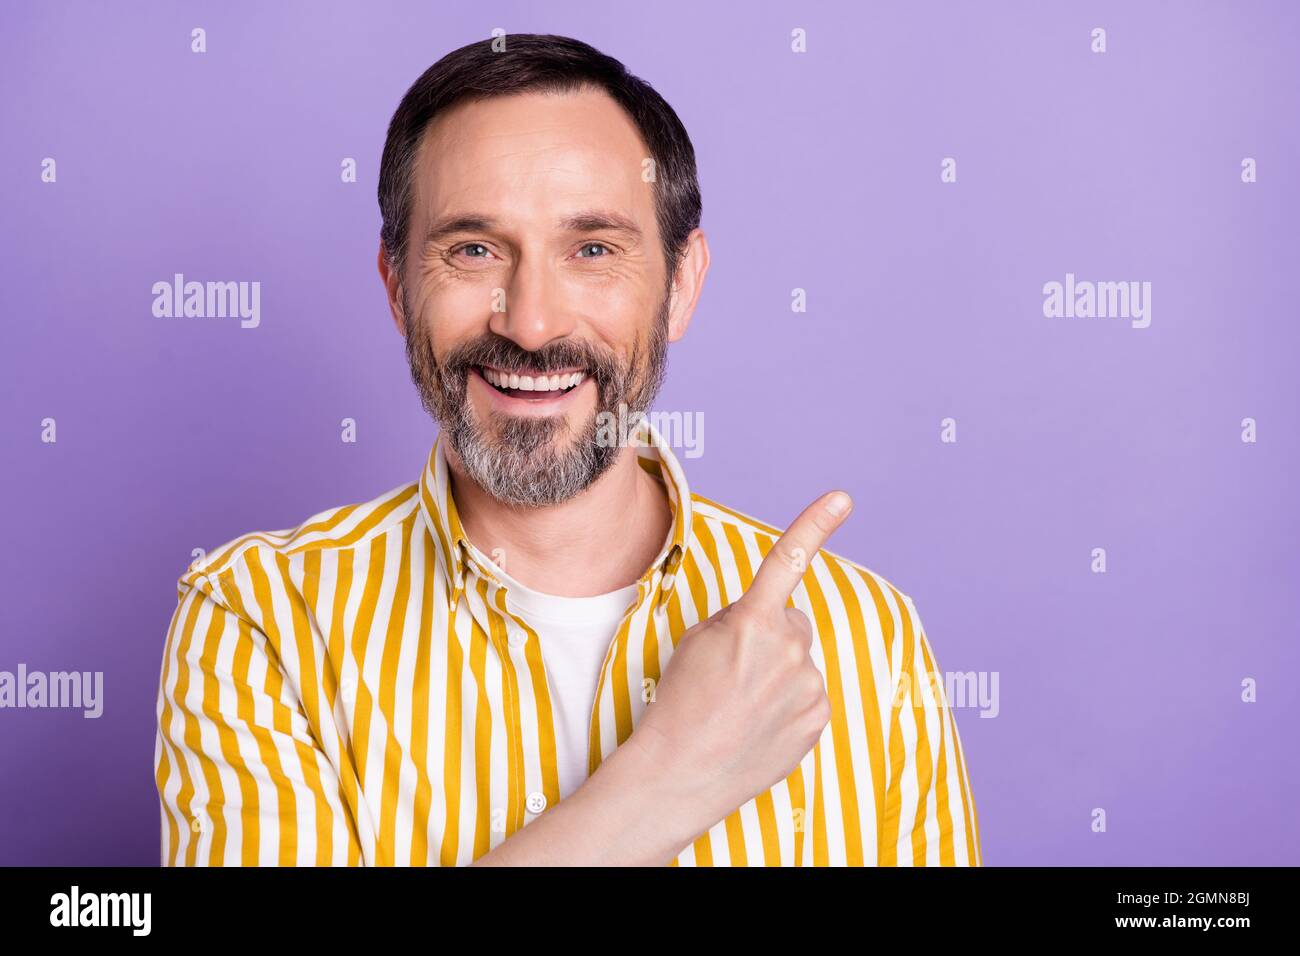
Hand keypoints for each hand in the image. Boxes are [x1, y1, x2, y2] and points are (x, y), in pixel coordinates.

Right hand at [631, 490, 853, 830]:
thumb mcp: (696, 640)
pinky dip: (788, 704)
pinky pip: (807, 695)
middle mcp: (790, 648)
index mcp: (754, 621)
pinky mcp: (819, 718)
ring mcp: (809, 685)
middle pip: (791, 622)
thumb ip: (739, 619)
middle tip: (734, 671)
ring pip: (799, 662)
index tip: (842, 498)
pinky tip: (759, 725)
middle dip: (770, 636)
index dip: (816, 524)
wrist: (682, 771)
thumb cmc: (680, 701)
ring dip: (777, 675)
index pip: (788, 561)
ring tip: (741, 706)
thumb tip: (767, 623)